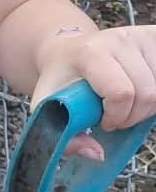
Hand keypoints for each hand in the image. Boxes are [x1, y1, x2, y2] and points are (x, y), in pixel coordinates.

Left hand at [31, 25, 155, 159]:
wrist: (67, 52)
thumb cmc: (61, 81)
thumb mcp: (47, 107)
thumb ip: (63, 136)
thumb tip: (97, 155)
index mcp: (90, 53)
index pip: (121, 93)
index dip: (116, 116)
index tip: (103, 122)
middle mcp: (118, 40)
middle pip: (148, 94)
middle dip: (132, 117)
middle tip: (115, 117)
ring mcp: (139, 37)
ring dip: (147, 107)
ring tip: (126, 105)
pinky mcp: (154, 36)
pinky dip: (155, 96)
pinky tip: (140, 93)